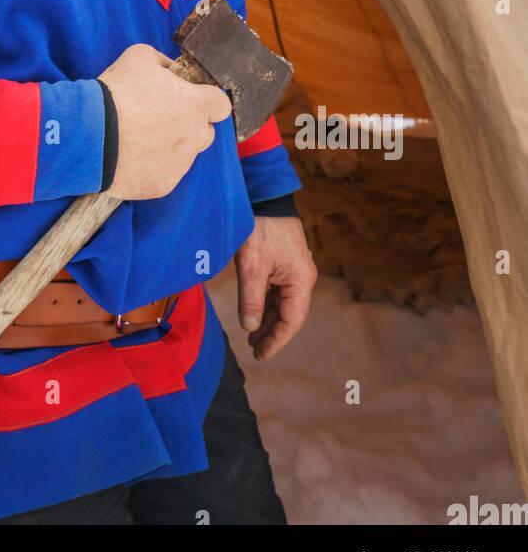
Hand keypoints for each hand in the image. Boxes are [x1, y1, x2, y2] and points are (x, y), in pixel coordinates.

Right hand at [98, 43, 231, 199]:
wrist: (88, 135)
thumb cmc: (115, 93)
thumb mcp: (139, 57)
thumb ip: (163, 63)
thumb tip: (170, 69)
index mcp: (196, 105)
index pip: (222, 105)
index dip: (207, 100)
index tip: (192, 99)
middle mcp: (195, 137)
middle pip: (205, 132)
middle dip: (189, 125)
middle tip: (160, 117)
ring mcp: (181, 164)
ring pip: (184, 154)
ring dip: (170, 146)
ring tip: (138, 137)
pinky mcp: (163, 185)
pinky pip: (165, 174)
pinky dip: (152, 166)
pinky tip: (130, 155)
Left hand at [234, 215, 316, 359]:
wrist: (263, 197)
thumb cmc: (260, 229)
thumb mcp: (252, 267)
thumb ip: (251, 300)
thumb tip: (250, 328)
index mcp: (301, 280)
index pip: (291, 321)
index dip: (276, 340)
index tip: (260, 354)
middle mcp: (301, 277)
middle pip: (288, 314)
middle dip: (270, 332)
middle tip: (252, 348)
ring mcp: (292, 270)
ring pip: (281, 303)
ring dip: (266, 319)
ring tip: (250, 334)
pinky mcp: (282, 262)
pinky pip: (275, 290)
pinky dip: (264, 303)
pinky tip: (253, 312)